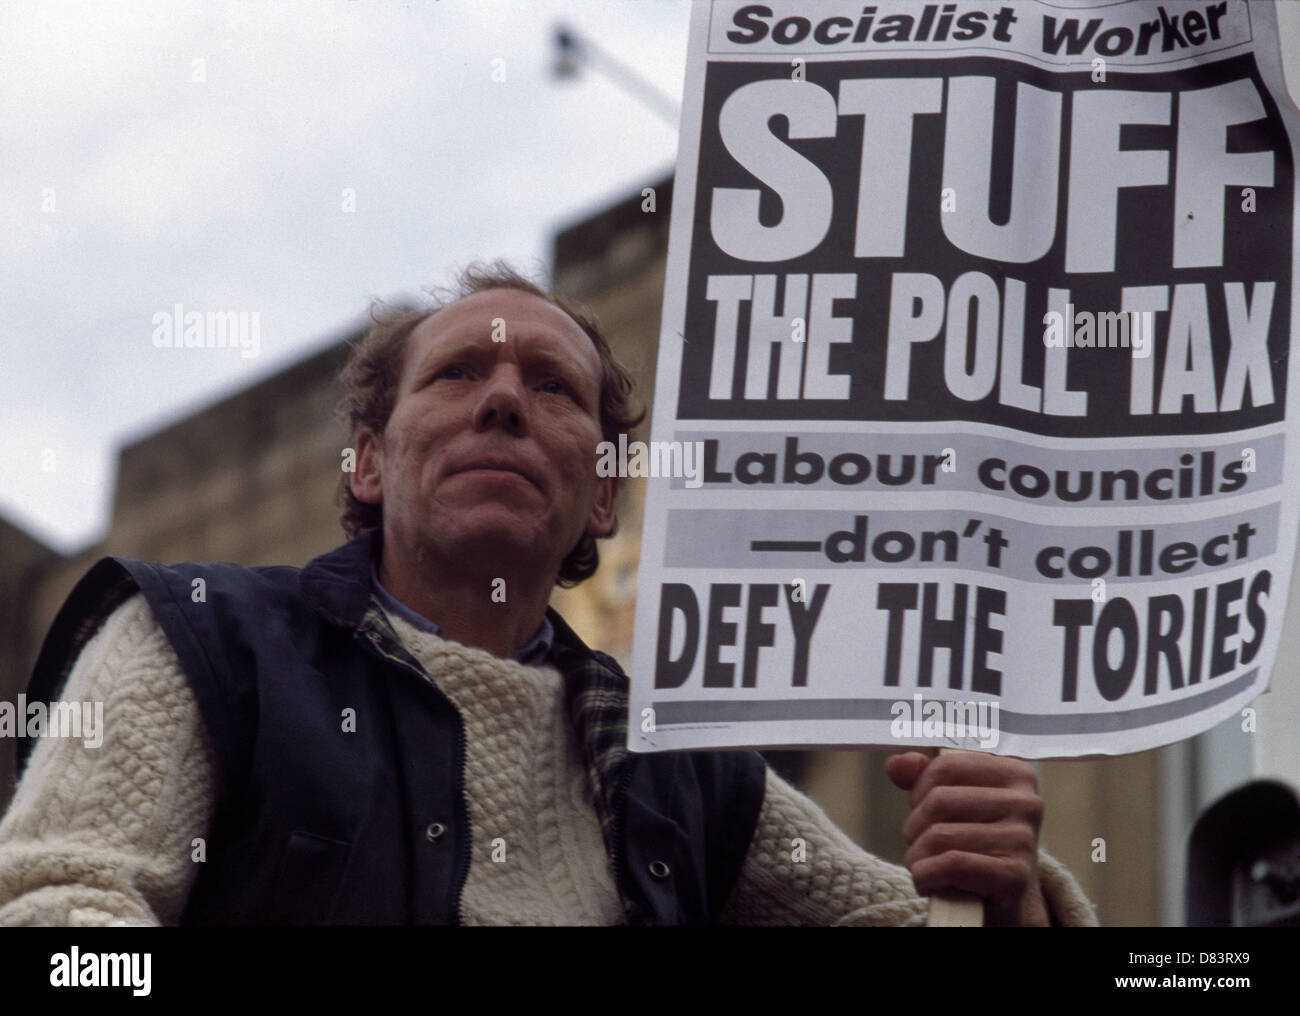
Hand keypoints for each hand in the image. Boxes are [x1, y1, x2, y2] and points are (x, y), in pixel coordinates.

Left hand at [884, 750, 1049, 925]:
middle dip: (914, 825)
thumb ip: (919, 776)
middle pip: (939, 800)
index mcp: (1014, 772)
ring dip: (917, 856)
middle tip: (919, 842)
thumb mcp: (948, 800)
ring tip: (924, 864)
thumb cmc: (972, 839)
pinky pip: (952, 864)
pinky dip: (926, 875)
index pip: (946, 766)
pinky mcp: (1016, 874)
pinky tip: (928, 880)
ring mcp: (1024, 838)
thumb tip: (898, 764)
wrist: (1002, 896)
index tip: (921, 807)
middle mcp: (1026, 801)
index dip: (919, 789)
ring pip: (939, 836)